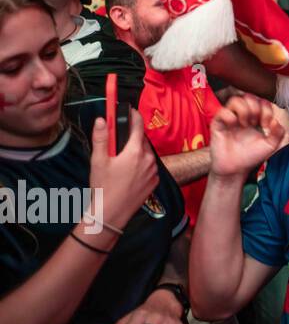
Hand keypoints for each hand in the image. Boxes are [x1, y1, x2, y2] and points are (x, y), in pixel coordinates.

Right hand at [88, 109, 157, 232]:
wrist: (111, 214)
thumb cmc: (103, 187)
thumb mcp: (98, 161)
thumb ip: (101, 138)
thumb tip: (102, 119)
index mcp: (135, 151)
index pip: (138, 125)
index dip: (133, 115)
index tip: (129, 109)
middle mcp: (149, 159)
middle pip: (140, 140)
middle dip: (130, 137)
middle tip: (117, 140)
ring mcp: (154, 171)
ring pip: (145, 153)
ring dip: (135, 151)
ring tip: (120, 159)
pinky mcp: (155, 181)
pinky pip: (149, 166)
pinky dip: (141, 164)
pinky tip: (128, 172)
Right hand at [209, 95, 286, 179]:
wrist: (235, 169)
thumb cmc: (251, 156)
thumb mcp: (271, 145)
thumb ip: (278, 133)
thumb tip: (276, 121)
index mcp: (255, 117)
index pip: (261, 101)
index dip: (267, 109)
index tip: (267, 124)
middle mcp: (242, 115)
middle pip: (249, 96)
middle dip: (256, 107)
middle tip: (257, 122)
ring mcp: (230, 118)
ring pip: (235, 100)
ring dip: (244, 110)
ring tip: (246, 124)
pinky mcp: (218, 124)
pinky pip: (222, 111)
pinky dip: (230, 116)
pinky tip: (234, 126)